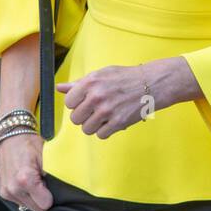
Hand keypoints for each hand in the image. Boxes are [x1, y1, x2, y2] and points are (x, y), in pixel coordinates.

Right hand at [0, 131, 52, 210]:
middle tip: (42, 182)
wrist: (8, 136)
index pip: (45, 204)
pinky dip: (25, 195)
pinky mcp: (3, 192)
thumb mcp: (46, 155)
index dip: (51, 196)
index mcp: (25, 179)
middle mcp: (13, 188)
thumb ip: (53, 174)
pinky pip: (20, 202)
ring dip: (33, 198)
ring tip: (33, 180)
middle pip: (38, 209)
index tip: (49, 185)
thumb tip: (61, 189)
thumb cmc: (28, 143)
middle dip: (42, 198)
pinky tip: (25, 182)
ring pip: (29, 207)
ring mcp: (6, 192)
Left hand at [57, 61, 188, 138]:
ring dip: (94, 125)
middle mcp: (96, 96)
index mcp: (90, 82)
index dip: (76, 104)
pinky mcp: (118, 122)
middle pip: (75, 118)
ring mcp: (107, 110)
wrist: (151, 83)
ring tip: (104, 116)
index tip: (85, 102)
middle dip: (84, 116)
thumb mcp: (100, 75)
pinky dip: (105, 131)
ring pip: (87, 129)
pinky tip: (112, 121)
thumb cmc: (124, 77)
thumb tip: (59, 88)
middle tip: (96, 110)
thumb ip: (79, 84)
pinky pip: (101, 135)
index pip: (68, 102)